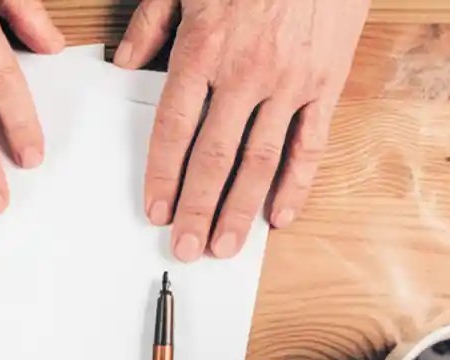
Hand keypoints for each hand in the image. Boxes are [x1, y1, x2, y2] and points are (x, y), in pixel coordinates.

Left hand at [116, 0, 368, 259]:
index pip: (174, 128)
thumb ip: (152, 22)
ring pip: (259, 160)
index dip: (162, 174)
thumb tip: (123, 62)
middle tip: (186, 247)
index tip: (155, 210)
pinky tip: (280, 215)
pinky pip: (309, 143)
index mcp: (204, 49)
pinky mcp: (326, 83)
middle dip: (197, 209)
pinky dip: (296, 184)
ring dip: (240, 209)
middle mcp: (245, 73)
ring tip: (225, 245)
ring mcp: (289, 82)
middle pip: (213, 157)